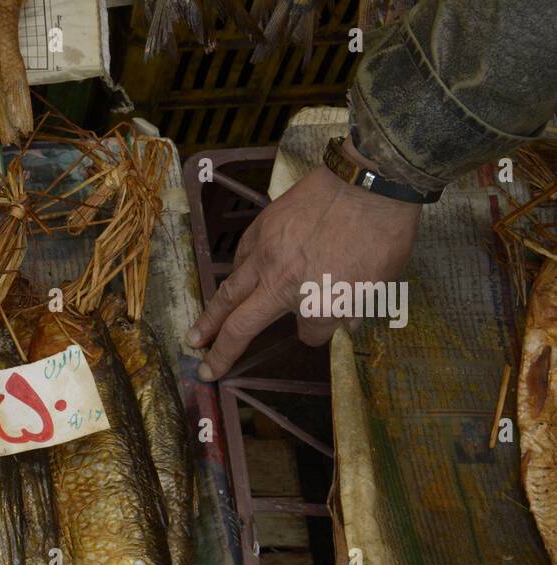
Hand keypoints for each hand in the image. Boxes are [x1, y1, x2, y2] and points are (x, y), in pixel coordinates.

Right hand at [187, 140, 422, 380]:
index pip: (310, 334)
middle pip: (240, 325)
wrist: (370, 180)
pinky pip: (240, 259)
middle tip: (204, 368)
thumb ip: (355, 308)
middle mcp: (282, 282)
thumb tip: (342, 323)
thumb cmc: (383, 233)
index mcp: (317, 302)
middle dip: (220, 351)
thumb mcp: (381, 282)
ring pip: (229, 293)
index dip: (318, 335)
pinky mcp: (262, 228)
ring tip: (197, 335)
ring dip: (210, 318)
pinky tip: (233, 282)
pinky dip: (235, 276)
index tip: (324, 329)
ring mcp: (266, 253)